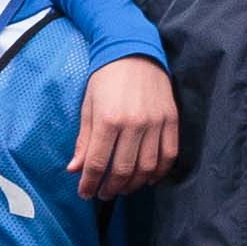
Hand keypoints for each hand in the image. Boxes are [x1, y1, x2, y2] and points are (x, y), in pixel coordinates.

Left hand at [71, 56, 180, 198]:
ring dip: (134, 184)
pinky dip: (159, 171)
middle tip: (104, 194)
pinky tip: (149, 178)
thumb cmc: (105, 78)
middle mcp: (134, 124)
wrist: (133, 51)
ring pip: (147, 167)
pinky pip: (169, 154)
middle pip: (124, 170)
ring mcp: (156, 122)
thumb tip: (74, 170)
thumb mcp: (88, 107)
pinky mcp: (172, 119)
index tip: (85, 194)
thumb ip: (83, 140)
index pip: (98, 163)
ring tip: (123, 188)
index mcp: (108, 120)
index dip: (90, 184)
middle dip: (111, 188)